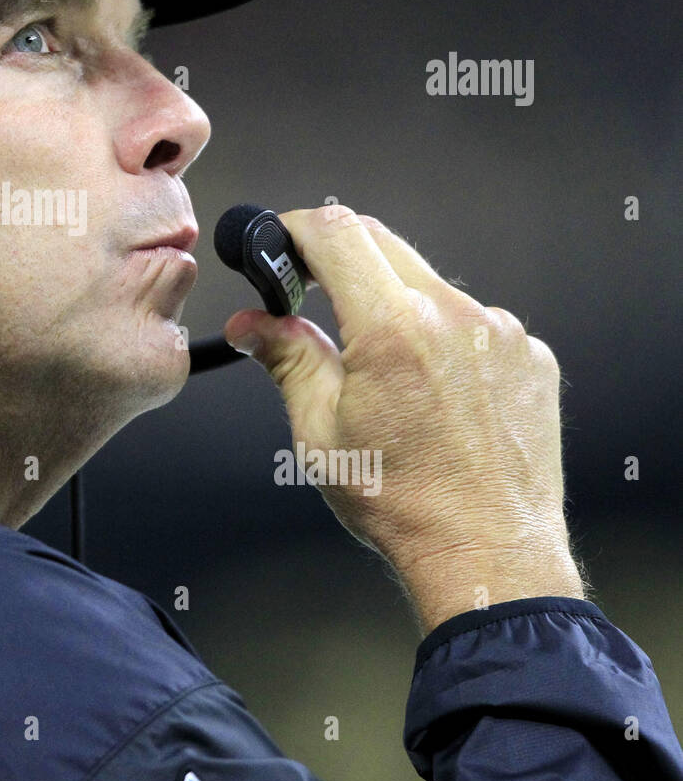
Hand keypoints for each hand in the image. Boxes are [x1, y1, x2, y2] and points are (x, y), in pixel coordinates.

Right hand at [224, 204, 583, 631]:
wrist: (488, 554)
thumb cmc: (403, 503)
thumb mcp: (320, 429)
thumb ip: (286, 358)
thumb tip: (251, 323)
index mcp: (392, 329)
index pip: (338, 232)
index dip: (298, 227)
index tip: (283, 241)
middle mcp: (453, 316)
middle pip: (383, 244)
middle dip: (340, 260)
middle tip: (313, 295)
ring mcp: (500, 331)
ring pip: (428, 284)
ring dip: (394, 303)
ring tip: (384, 371)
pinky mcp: (529, 354)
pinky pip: (471, 320)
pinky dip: (440, 336)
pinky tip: (432, 389)